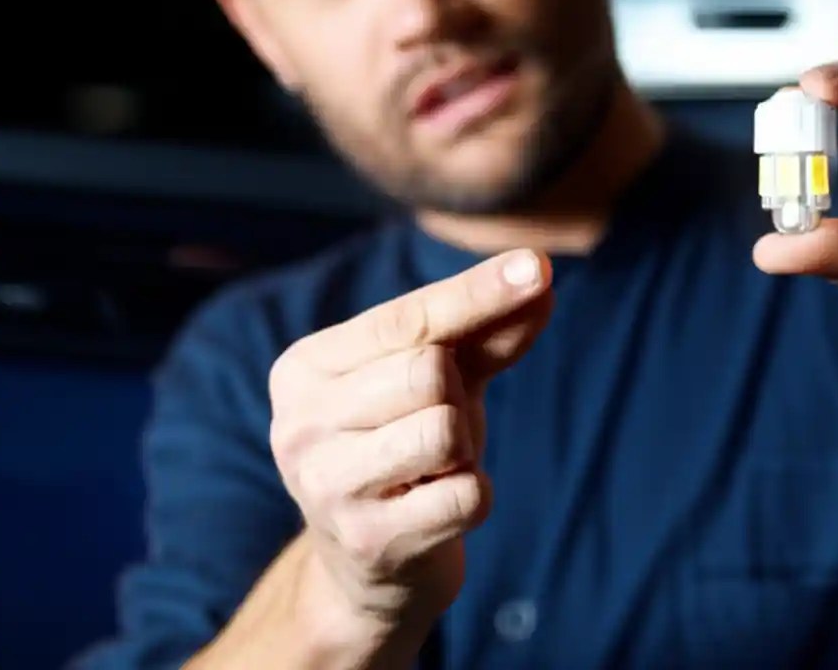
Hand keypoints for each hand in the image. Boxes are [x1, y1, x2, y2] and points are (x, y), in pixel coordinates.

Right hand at [268, 249, 553, 623]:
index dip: (478, 292)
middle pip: (427, 371)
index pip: (406, 317)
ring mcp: (326, 486)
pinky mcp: (367, 542)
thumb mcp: (444, 382)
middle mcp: (298, 423)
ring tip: (433, 470)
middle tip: (436, 429)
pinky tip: (437, 511)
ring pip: (444, 431)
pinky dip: (474, 497)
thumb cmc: (409, 454)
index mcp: (305, 369)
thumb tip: (540, 279)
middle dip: (456, 398)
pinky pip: (466, 495)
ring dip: (464, 450)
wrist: (374, 571)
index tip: (538, 266)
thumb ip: (484, 330)